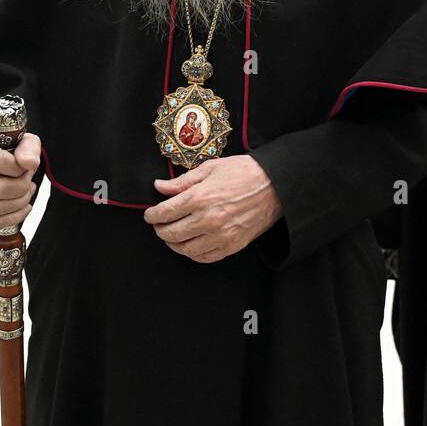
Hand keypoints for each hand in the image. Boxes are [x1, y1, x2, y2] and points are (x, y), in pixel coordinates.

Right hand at [0, 132, 40, 229]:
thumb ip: (29, 149)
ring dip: (20, 203)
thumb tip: (29, 163)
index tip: (26, 167)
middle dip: (22, 188)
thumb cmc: (12, 151)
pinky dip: (13, 218)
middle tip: (29, 183)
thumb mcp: (25, 142)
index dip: (19, 169)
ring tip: (27, 193)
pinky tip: (23, 208)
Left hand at [145, 156, 282, 262]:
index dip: (152, 215)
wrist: (275, 185)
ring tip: (172, 235)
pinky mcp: (232, 245)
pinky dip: (192, 253)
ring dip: (174, 244)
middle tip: (159, 224)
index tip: (150, 215)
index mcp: (200, 198)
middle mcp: (208, 220)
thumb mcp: (210, 168)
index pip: (165, 213)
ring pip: (185, 249)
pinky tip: (190, 244)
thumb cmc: (245, 172)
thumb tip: (160, 187)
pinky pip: (204, 257)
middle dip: (160, 230)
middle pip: (171, 234)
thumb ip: (182, 181)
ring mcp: (221, 235)